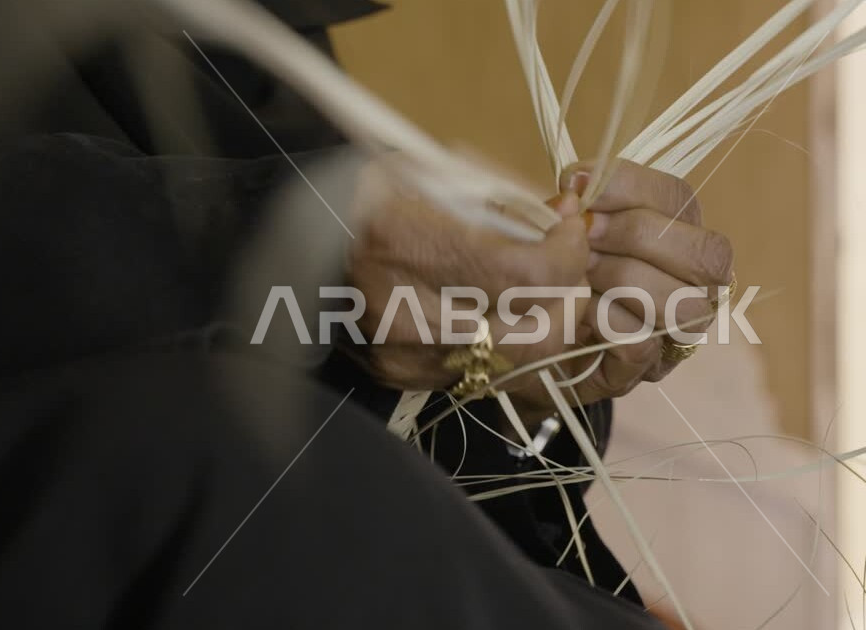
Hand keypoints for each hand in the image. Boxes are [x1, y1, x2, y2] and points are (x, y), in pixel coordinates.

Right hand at [346, 160, 593, 415]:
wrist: (295, 241)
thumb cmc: (366, 195)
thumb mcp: (431, 174)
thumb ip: (504, 199)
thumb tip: (563, 216)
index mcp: (408, 244)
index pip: (527, 274)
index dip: (567, 254)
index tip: (571, 228)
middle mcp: (407, 314)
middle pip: (534, 333)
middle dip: (567, 298)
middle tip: (564, 266)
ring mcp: (407, 357)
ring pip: (515, 363)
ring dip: (543, 325)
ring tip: (538, 289)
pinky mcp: (404, 377)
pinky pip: (481, 373)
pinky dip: (503, 344)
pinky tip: (494, 311)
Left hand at [558, 159, 733, 400]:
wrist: (512, 337)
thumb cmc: (543, 270)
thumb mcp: (553, 226)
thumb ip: (570, 205)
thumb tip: (572, 195)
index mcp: (675, 232)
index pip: (679, 198)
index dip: (631, 185)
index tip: (576, 184)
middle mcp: (691, 283)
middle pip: (707, 254)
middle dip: (638, 234)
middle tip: (586, 234)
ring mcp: (673, 333)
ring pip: (686, 304)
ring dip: (625, 279)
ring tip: (581, 274)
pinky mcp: (642, 371)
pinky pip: (644, 345)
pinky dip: (608, 321)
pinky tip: (578, 311)